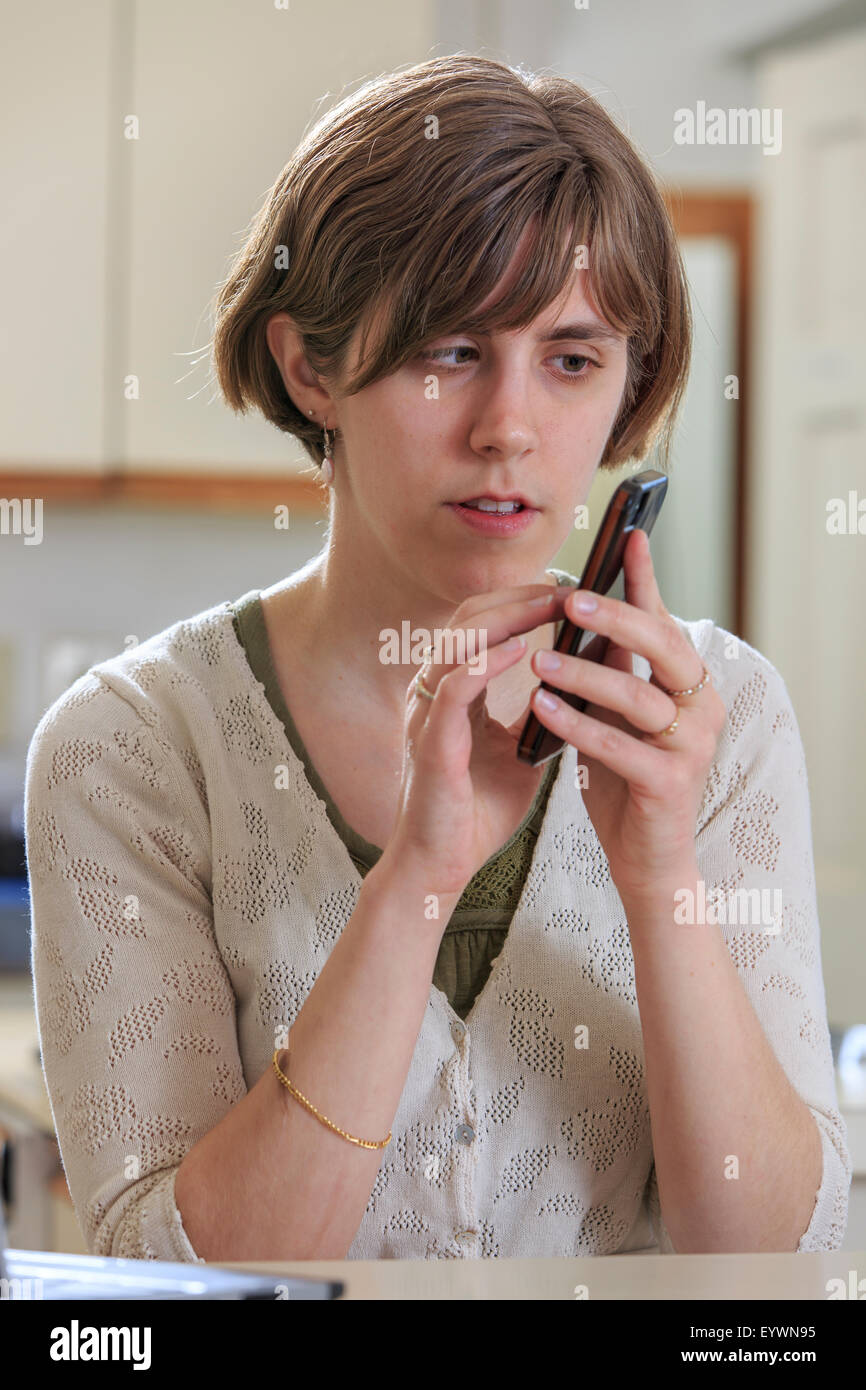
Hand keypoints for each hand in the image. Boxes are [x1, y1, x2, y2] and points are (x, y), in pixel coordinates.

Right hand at [386, 582, 570, 894]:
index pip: (483, 625)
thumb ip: (543, 717)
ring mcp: (427, 714)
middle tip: (570, 588)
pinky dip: (487, 662)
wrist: (441, 867)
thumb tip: (589, 686)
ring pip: (459, 640)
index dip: (524, 601)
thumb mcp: (521, 753)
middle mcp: (434, 692)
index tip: (571, 594)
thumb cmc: (477, 813)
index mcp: (454, 692)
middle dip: (521, 596)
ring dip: (509, 616)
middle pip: (470, 618)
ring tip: (554, 604)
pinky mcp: (431, 742)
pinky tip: (523, 649)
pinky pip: (454, 687)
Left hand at [528, 528, 727, 900]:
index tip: (629, 536)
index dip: (646, 580)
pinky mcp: (670, 782)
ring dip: (583, 675)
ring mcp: (692, 745)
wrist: (648, 860)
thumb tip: (584, 613)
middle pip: (662, 647)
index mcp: (690, 685)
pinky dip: (576, 725)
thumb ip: (613, 670)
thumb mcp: (618, 715)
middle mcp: (702, 707)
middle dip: (615, 620)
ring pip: (636, 696)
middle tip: (570, 602)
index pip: (665, 622)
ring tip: (539, 661)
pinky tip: (539, 709)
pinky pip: (618, 746)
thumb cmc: (628, 782)